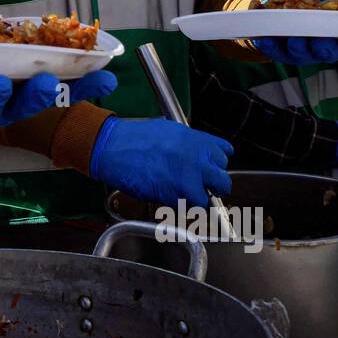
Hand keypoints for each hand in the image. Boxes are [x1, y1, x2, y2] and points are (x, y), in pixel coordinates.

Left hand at [0, 70, 115, 138]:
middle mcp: (1, 109)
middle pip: (21, 106)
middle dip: (35, 96)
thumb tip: (107, 63)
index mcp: (22, 98)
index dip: (81, 88)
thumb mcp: (18, 75)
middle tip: (45, 84)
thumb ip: (53, 67)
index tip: (104, 77)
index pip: (57, 94)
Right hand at [89, 117, 232, 208]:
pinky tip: (166, 195)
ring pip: (205, 200)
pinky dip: (178, 206)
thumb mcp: (169, 130)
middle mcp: (196, 160)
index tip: (212, 168)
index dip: (216, 164)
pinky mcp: (173, 196)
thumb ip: (189, 144)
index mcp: (196, 141)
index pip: (225, 154)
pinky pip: (184, 207)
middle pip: (223, 181)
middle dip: (215, 187)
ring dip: (196, 200)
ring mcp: (186, 179)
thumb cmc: (135, 138)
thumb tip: (199, 156)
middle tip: (205, 188)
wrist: (112, 147)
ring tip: (182, 195)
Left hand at [252, 0, 337, 63]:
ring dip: (311, 43)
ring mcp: (311, 51)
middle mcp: (336, 45)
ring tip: (300, 35)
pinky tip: (266, 38)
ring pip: (316, 52)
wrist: (273, 7)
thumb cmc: (310, 1)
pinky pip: (281, 51)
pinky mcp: (285, 53)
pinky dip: (274, 44)